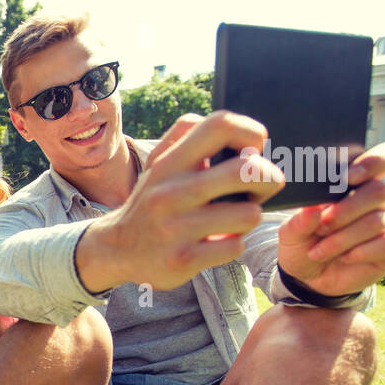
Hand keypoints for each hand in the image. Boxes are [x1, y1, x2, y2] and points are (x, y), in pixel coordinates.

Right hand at [79, 112, 284, 291]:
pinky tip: (216, 242)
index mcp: (169, 162)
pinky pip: (234, 246)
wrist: (116, 249)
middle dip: (268, 178)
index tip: (254, 150)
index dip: (251, 132)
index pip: (221, 125)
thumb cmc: (152, 201)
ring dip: (248, 217)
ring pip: (248, 214)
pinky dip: (232, 244)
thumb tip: (239, 132)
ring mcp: (176, 228)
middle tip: (260, 188)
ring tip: (232, 219)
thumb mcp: (159, 163)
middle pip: (247, 169)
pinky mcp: (182, 259)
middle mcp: (171, 192)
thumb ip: (188, 137)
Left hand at [276, 142, 384, 296]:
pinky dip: (363, 251)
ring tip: (319, 251)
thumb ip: (300, 221)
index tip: (348, 176)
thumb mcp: (291, 233)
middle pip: (379, 190)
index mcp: (356, 183)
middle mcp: (377, 199)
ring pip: (378, 220)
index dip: (375, 161)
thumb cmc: (304, 243)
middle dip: (347, 209)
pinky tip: (345, 257)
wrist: (308, 277)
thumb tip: (312, 210)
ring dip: (344, 237)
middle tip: (322, 226)